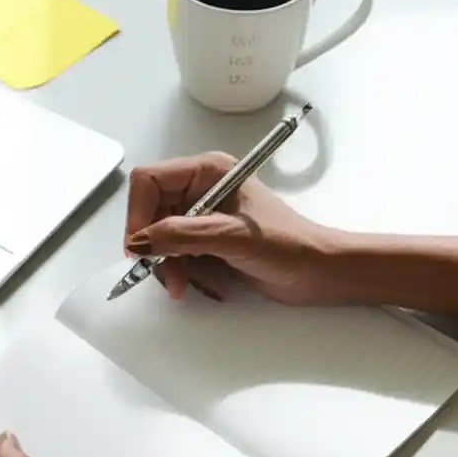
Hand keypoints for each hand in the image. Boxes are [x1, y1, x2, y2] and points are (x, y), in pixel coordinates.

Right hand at [124, 152, 341, 304]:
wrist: (319, 272)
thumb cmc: (286, 245)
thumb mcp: (230, 237)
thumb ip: (182, 235)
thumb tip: (139, 242)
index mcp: (207, 171)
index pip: (149, 180)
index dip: (137, 213)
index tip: (139, 247)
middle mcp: (200, 188)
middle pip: (150, 211)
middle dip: (154, 245)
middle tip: (164, 273)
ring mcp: (202, 215)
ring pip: (159, 237)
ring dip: (167, 264)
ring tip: (184, 285)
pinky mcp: (206, 239)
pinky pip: (174, 253)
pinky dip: (180, 272)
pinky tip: (197, 284)